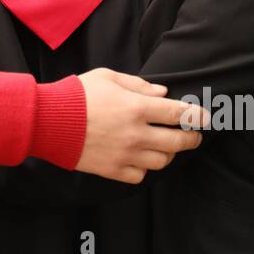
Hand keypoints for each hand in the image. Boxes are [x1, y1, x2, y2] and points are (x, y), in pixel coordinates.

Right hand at [73, 69, 209, 182]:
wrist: (49, 121)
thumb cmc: (77, 94)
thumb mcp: (108, 77)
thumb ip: (138, 85)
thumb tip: (162, 93)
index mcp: (137, 108)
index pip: (179, 113)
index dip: (196, 115)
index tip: (204, 117)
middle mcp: (136, 134)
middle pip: (178, 141)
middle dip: (192, 138)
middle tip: (194, 135)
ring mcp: (126, 154)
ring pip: (163, 160)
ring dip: (169, 153)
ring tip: (166, 145)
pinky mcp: (113, 170)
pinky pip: (141, 175)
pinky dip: (145, 168)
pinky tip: (142, 157)